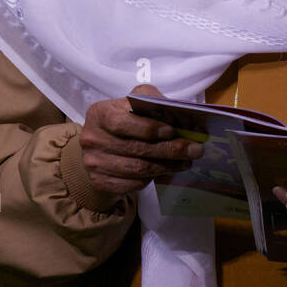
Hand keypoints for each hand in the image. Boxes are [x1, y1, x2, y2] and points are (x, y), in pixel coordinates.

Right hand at [79, 84, 202, 195]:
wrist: (101, 147)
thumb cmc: (125, 120)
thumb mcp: (136, 103)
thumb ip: (154, 104)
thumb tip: (183, 119)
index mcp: (100, 113)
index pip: (121, 122)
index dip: (147, 128)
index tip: (172, 131)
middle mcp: (92, 138)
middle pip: (135, 149)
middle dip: (170, 150)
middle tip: (195, 150)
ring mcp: (93, 163)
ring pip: (137, 169)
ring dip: (167, 166)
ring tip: (186, 162)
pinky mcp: (100, 182)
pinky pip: (133, 184)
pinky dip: (153, 179)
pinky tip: (166, 172)